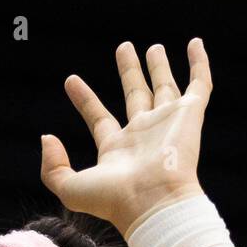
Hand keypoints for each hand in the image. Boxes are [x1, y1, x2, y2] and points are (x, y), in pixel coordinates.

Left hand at [40, 39, 211, 233]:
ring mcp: (167, 125)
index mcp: (117, 150)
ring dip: (159, 67)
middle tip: (124, 48)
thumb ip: (52, 167)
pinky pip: (199, 84)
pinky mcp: (190, 116)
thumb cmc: (114, 201)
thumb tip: (46, 138)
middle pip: (135, 96)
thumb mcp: (70, 188)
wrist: (153, 202)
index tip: (70, 80)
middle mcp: (143, 135)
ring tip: (153, 47)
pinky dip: (199, 64)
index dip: (84, 99)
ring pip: (164, 88)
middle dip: (129, 72)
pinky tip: (195, 44)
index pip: (99, 118)